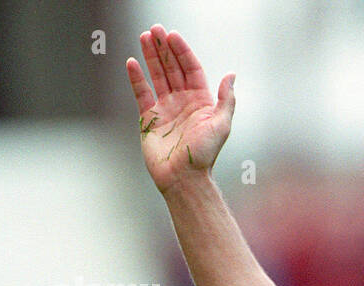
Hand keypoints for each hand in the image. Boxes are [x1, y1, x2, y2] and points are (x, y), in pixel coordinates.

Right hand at [126, 25, 235, 193]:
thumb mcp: (222, 125)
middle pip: (173, 68)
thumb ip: (226, 99)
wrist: (184, 177)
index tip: (173, 35)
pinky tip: (132, 62)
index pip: (191, 69)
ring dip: (151, 57)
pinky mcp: (149, 118)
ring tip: (144, 37)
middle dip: (164, 49)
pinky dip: (136, 78)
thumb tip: (231, 75)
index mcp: (201, 101)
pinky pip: (141, 93)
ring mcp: (165, 108)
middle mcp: (183, 102)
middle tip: (156, 30)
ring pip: (157, 76)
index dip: (183, 52)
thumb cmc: (205, 154)